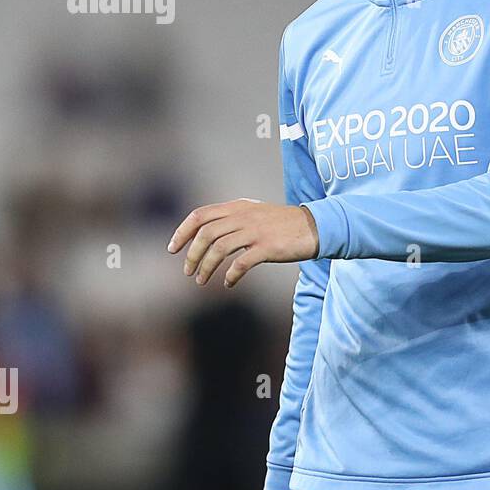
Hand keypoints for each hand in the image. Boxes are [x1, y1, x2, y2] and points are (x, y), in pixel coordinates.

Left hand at [167, 198, 319, 287]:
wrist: (316, 227)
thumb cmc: (284, 225)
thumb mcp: (255, 214)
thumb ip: (233, 220)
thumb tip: (207, 236)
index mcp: (238, 207)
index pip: (200, 215)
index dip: (182, 232)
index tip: (173, 249)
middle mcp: (244, 216)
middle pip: (205, 234)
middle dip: (192, 255)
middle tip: (188, 271)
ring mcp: (256, 231)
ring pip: (219, 249)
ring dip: (206, 267)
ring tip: (202, 280)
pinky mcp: (268, 247)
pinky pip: (240, 263)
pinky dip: (230, 275)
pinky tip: (228, 283)